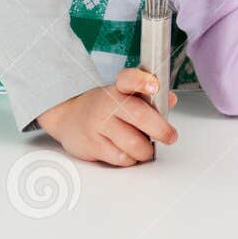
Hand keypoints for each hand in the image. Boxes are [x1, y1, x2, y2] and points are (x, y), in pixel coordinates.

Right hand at [36, 68, 177, 166]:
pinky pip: (120, 158)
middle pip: (139, 115)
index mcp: (119, 88)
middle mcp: (108, 103)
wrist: (67, 118)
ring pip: (132, 143)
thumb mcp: (125, 95)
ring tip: (146, 148)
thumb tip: (170, 99)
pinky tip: (129, 154)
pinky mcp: (92, 145)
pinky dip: (130, 159)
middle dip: (160, 130)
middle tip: (170, 137)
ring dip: (145, 150)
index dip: (143, 81)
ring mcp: (98, 124)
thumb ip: (149, 98)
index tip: (154, 87)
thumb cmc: (103, 107)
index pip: (130, 79)